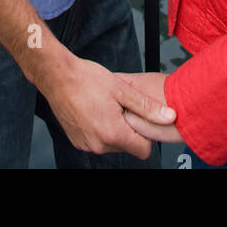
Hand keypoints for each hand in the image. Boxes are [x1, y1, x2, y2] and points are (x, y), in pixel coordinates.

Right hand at [43, 57, 175, 158]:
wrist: (56, 76)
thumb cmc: (87, 79)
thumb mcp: (122, 89)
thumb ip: (147, 107)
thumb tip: (169, 117)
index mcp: (113, 133)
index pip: (143, 150)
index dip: (145, 134)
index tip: (138, 117)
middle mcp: (99, 145)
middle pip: (126, 146)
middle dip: (128, 129)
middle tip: (119, 105)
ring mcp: (86, 144)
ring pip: (111, 144)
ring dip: (113, 129)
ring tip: (105, 105)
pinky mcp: (77, 141)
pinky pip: (96, 141)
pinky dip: (99, 129)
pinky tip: (94, 109)